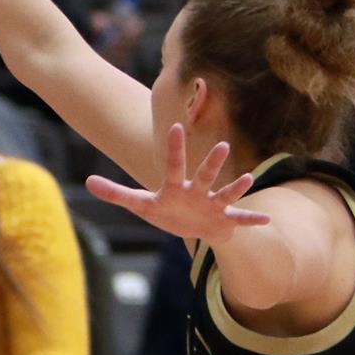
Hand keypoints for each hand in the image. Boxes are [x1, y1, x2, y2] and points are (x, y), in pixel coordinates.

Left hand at [86, 125, 270, 246]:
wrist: (194, 228)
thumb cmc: (167, 211)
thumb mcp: (140, 205)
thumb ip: (116, 193)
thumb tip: (87, 182)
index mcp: (176, 186)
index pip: (173, 165)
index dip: (174, 148)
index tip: (175, 126)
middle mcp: (197, 191)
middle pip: (204, 175)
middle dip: (212, 163)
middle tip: (223, 146)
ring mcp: (212, 204)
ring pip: (226, 193)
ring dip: (237, 187)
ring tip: (249, 178)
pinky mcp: (224, 219)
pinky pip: (240, 219)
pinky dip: (252, 219)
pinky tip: (267, 219)